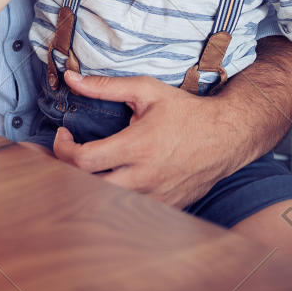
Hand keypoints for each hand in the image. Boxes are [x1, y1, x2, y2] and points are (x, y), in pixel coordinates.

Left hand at [50, 68, 232, 206]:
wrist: (228, 136)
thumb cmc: (187, 112)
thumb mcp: (147, 91)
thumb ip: (106, 86)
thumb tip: (71, 79)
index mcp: (136, 147)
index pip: (83, 160)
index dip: (63, 149)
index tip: (64, 136)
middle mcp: (144, 177)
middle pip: (89, 187)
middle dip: (69, 171)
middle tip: (68, 154)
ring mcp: (155, 196)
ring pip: (107, 204)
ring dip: (90, 186)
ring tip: (87, 166)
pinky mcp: (166, 207)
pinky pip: (130, 211)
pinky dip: (114, 198)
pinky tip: (111, 180)